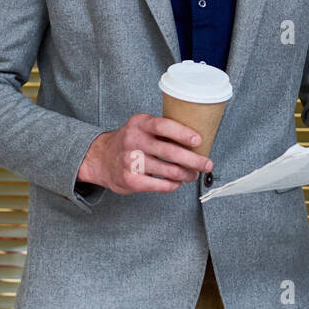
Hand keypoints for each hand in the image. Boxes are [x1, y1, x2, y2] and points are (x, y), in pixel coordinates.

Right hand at [78, 113, 212, 193]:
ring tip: (193, 174)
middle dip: (194, 160)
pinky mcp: (130, 179)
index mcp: (139, 123)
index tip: (199, 141)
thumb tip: (196, 139)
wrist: (101, 158)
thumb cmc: (130, 141)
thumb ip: (163, 129)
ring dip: (186, 174)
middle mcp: (133, 141)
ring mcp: (130, 161)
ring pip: (168, 170)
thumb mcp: (142, 126)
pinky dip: (173, 184)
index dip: (183, 133)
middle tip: (207, 163)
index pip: (164, 126)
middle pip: (170, 152)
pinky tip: (177, 182)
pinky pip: (159, 185)